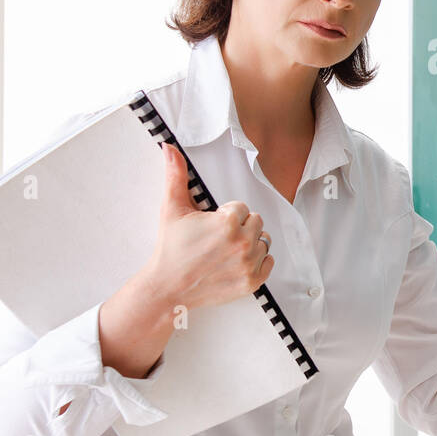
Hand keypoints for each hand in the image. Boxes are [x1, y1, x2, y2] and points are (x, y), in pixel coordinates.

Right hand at [138, 143, 275, 310]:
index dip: (225, 215)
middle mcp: (242, 243)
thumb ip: (175, 175)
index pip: (241, 208)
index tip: (211, 225)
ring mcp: (248, 264)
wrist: (167, 288)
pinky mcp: (251, 282)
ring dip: (249, 243)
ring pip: (263, 241)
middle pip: (256, 222)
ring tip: (225, 251)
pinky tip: (237, 262)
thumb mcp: (172, 209)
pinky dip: (258, 262)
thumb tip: (169, 147)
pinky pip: (269, 262)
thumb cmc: (170, 249)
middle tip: (218, 238)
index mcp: (228, 222)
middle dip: (240, 227)